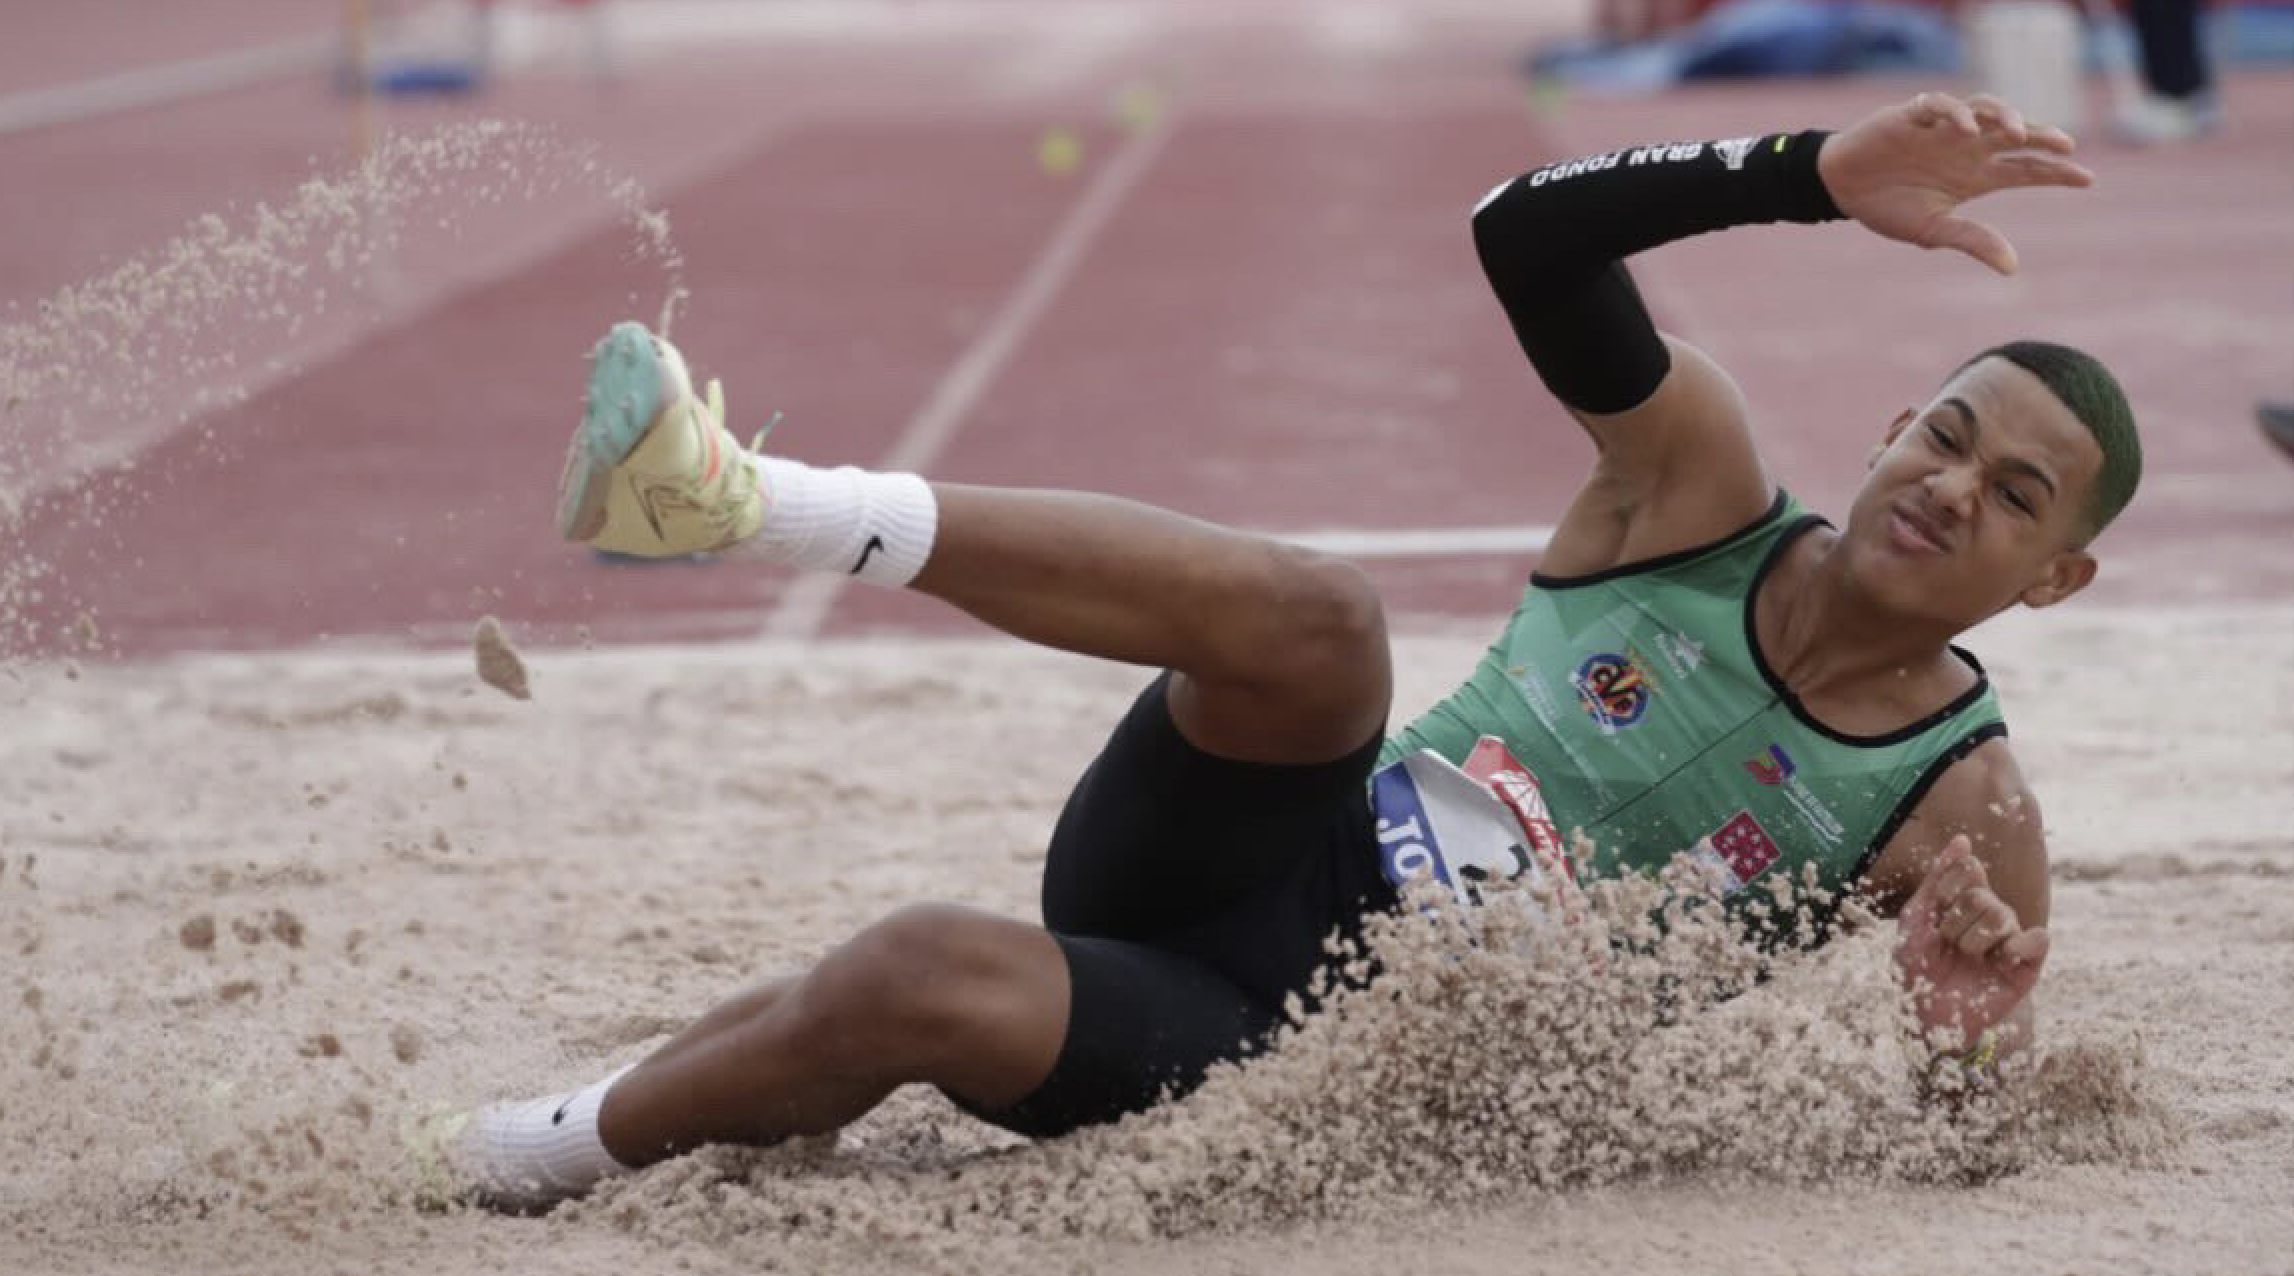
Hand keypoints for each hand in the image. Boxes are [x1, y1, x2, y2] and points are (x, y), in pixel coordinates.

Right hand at [1817, 91, 2094, 275]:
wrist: (1841, 189)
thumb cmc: (1888, 208)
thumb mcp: (1932, 231)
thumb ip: (1972, 241)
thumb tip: (2012, 268)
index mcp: (1976, 175)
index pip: (2026, 169)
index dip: (2056, 171)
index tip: (2086, 178)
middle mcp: (1967, 148)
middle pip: (2015, 135)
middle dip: (2042, 137)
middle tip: (2066, 146)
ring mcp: (1942, 130)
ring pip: (1986, 111)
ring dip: (2005, 117)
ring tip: (2016, 133)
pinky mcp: (1913, 117)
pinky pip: (1940, 105)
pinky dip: (1956, 113)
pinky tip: (1966, 129)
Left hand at [1893, 834, 2047, 1047]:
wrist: (1926, 1017)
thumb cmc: (1917, 968)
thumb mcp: (1916, 919)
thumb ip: (1937, 878)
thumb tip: (1962, 839)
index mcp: (1966, 899)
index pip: (1969, 869)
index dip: (1948, 889)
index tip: (1934, 912)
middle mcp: (1992, 915)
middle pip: (1983, 895)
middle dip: (1954, 922)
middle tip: (1947, 944)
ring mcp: (2011, 939)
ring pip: (2002, 916)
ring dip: (1973, 940)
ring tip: (1965, 959)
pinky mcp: (2028, 966)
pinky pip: (2037, 939)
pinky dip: (2018, 945)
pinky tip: (2002, 957)